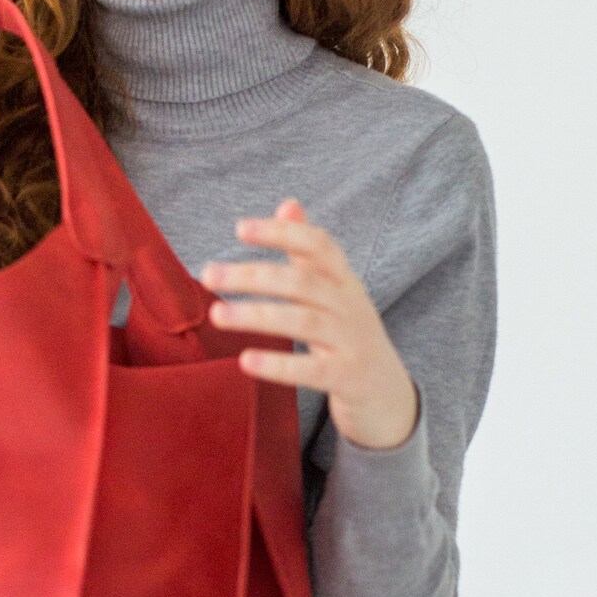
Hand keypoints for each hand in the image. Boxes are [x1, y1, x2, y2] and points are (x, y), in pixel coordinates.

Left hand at [197, 198, 420, 449]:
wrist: (388, 393)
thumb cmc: (349, 334)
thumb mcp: (336, 290)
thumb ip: (310, 251)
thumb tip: (287, 204)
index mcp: (345, 280)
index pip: (318, 244)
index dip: (282, 233)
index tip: (240, 228)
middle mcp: (350, 305)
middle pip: (302, 282)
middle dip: (253, 275)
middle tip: (208, 274)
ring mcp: (352, 341)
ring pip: (303, 321)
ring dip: (256, 315)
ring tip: (217, 314)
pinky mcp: (348, 377)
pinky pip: (312, 369)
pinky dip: (279, 365)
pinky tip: (246, 360)